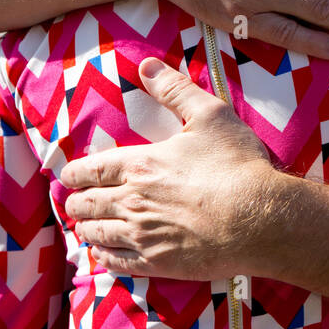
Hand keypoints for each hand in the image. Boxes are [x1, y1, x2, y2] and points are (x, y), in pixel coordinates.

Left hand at [61, 58, 280, 279]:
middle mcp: (133, 200)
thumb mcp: (211, 115)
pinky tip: (101, 255)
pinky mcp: (157, 263)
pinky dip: (102, 257)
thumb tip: (146, 65)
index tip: (68, 176)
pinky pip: (117, 262)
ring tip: (82, 228)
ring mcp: (143, 235)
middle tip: (73, 203)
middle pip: (89, 203)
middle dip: (76, 202)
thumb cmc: (238, 165)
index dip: (75, 173)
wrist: (260, 219)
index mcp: (141, 165)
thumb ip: (175, 90)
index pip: (93, 169)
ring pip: (97, 233)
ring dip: (85, 229)